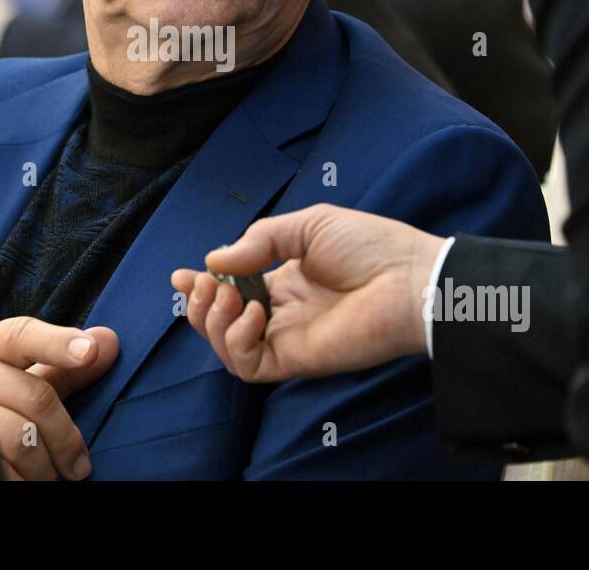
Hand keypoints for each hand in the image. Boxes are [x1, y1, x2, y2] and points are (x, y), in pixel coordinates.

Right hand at [0, 317, 118, 479]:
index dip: (58, 343)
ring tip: (50, 476)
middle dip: (65, 437)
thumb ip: (65, 363)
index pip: (22, 335)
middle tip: (80, 466)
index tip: (90, 352)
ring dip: (44, 466)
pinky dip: (20, 480)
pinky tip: (25, 481)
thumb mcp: (23, 376)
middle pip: (34, 396)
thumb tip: (110, 340)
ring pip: (17, 439)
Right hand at [171, 204, 443, 382]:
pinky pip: (248, 365)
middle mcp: (282, 312)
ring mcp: (287, 338)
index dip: (201, 284)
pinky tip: (252, 314)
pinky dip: (236, 340)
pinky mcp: (296, 360)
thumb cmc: (370, 246)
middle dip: (198, 302)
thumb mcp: (308, 225)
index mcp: (285, 280)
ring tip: (225, 296)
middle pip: (220, 321)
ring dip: (211, 321)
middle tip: (200, 283)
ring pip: (226, 347)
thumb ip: (259, 241)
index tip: (179, 273)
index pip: (232, 289)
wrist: (409, 278)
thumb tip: (213, 261)